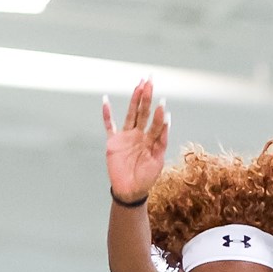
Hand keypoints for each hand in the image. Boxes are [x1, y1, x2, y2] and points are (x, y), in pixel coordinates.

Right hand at [102, 80, 168, 203]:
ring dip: (134, 100)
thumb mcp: (158, 160)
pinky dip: (107, 114)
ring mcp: (126, 137)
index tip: (161, 101)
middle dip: (146, 96)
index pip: (155, 121)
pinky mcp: (113, 142)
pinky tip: (106, 101)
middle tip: (149, 80)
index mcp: (151, 140)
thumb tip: (167, 120)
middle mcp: (139, 135)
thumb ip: (161, 141)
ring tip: (138, 85)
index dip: (158, 112)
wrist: (130, 191)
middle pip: (143, 112)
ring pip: (130, 114)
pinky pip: (110, 125)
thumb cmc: (145, 178)